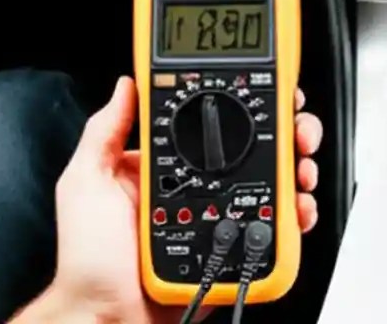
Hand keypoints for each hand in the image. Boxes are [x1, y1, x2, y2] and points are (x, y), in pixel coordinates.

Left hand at [13, 77, 322, 323]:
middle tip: (297, 134)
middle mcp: (202, 188)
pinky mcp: (241, 249)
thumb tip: (127, 86)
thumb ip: (104, 132)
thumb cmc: (90, 259)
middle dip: (290, 134)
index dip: (248, 105)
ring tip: (300, 171)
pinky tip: (296, 209)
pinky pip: (278, 230)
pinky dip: (297, 217)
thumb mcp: (86, 182)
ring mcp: (224, 218)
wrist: (107, 317)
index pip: (215, 124)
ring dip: (300, 170)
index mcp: (170, 167)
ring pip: (277, 185)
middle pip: (259, 150)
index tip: (271, 93)